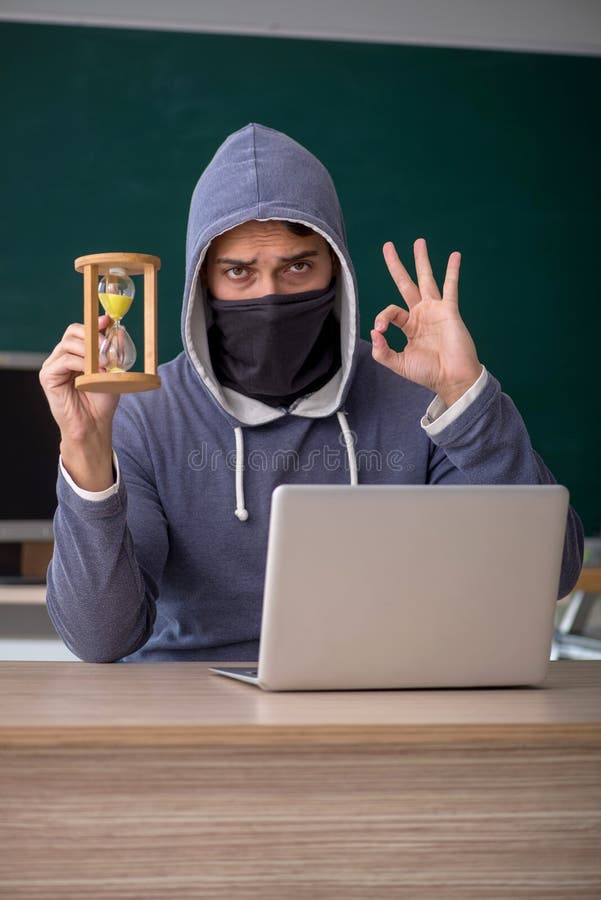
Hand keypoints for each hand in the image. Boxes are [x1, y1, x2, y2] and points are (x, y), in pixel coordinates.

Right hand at [39, 314, 118, 489]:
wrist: (94, 424)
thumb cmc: (101, 401)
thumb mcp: (113, 372)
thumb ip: (114, 353)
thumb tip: (120, 331)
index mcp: (76, 354)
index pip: (81, 330)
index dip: (94, 323)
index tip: (108, 320)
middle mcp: (62, 356)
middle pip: (73, 332)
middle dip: (92, 336)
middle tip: (107, 348)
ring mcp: (53, 365)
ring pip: (68, 344)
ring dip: (89, 352)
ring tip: (103, 365)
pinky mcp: (48, 376)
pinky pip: (64, 360)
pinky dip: (80, 363)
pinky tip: (91, 372)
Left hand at [371, 238, 481, 406]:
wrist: (452, 378)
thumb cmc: (428, 373)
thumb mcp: (399, 364)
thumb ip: (383, 351)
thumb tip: (374, 331)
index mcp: (409, 326)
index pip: (391, 311)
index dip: (382, 318)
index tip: (381, 331)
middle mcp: (421, 314)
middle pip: (405, 283)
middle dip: (396, 265)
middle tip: (388, 246)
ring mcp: (435, 310)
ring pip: (426, 279)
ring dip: (422, 260)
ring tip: (418, 242)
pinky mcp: (449, 310)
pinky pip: (450, 287)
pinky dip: (452, 271)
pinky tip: (455, 255)